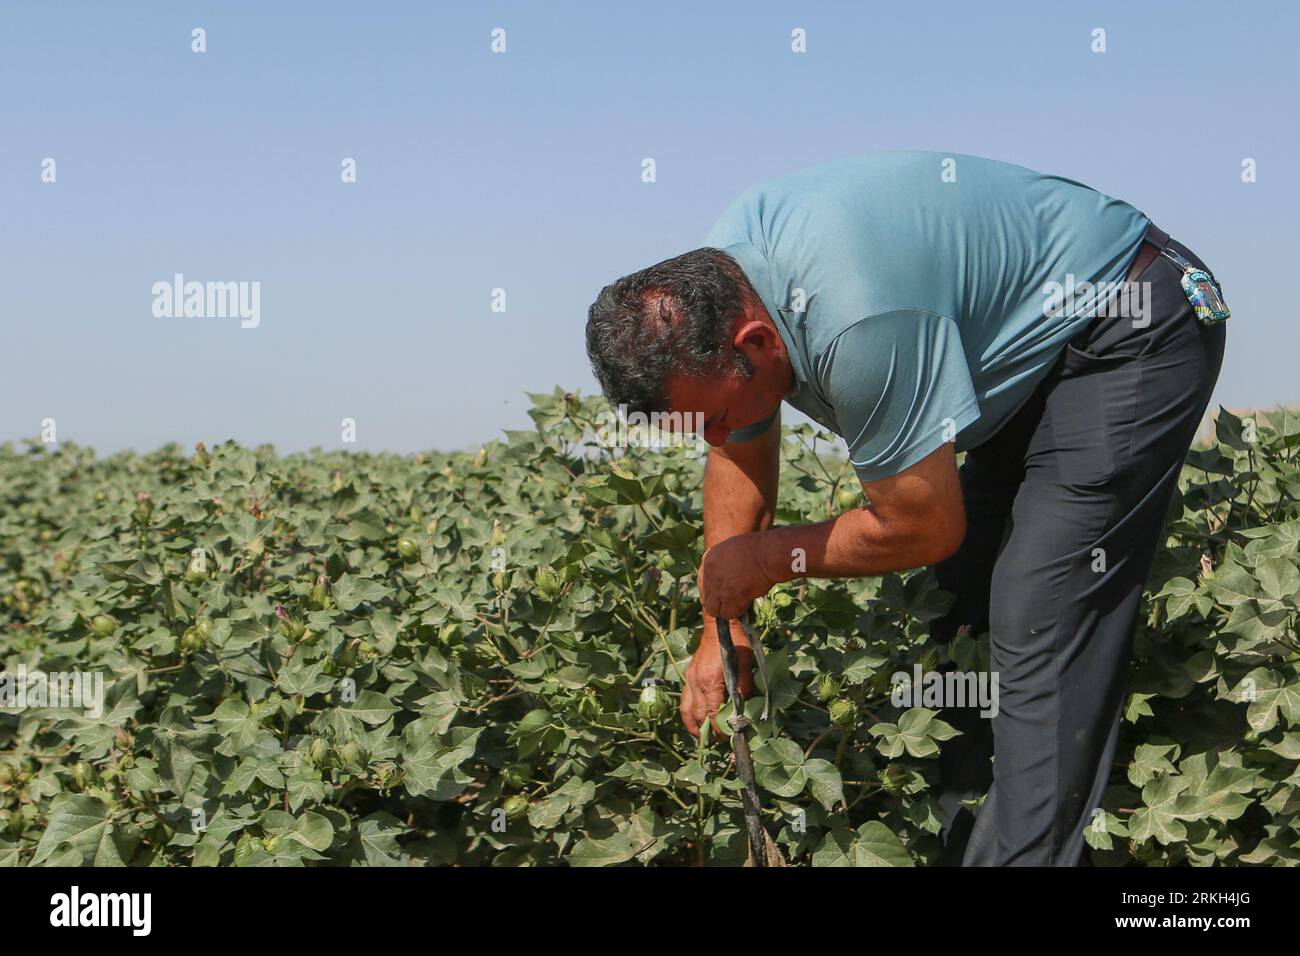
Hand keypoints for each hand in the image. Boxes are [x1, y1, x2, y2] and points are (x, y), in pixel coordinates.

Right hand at [680, 622, 753, 736]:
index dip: (719, 729)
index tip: (728, 738)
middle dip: (708, 732)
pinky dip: (688, 713)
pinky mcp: (689, 676)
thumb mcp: (746, 664)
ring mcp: (690, 680)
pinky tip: (694, 720)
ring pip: (687, 710)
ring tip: (702, 737)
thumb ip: (745, 687)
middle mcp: (697, 683)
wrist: (719, 625)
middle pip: (699, 716)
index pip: (712, 714)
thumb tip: (746, 709)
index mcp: (711, 682)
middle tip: (718, 742)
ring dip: (693, 726)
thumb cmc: (736, 643)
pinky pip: (685, 700)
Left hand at [697, 534, 777, 620]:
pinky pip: (727, 613)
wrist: (769, 553)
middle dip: (717, 601)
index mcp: (709, 558)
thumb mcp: (733, 549)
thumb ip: (724, 562)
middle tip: (730, 601)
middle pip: (705, 597)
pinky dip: (736, 612)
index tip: (721, 593)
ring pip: (713, 609)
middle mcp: (709, 572)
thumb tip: (726, 578)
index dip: (712, 590)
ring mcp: (717, 586)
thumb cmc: (759, 549)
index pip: (702, 581)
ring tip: (738, 604)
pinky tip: (746, 604)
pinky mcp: (729, 597)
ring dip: (725, 609)